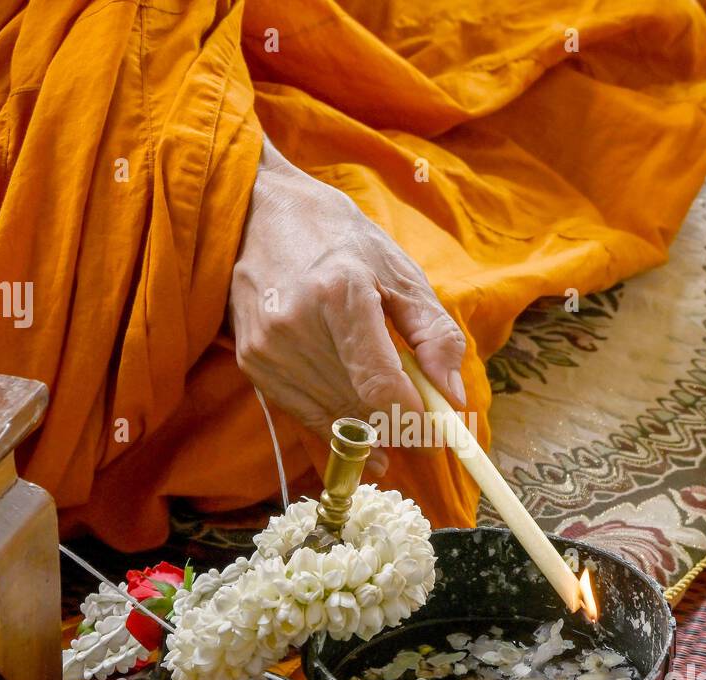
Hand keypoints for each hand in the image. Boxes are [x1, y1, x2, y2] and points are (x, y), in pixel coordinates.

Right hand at [228, 138, 466, 475]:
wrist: (261, 214)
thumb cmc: (341, 240)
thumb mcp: (400, 273)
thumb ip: (434, 334)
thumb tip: (453, 396)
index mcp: (340, 294)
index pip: (379, 382)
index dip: (413, 418)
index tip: (438, 437)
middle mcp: (297, 325)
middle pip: (358, 404)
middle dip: (399, 429)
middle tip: (427, 439)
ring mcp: (269, 347)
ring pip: (333, 416)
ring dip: (370, 432)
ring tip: (397, 430)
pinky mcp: (253, 362)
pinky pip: (304, 413)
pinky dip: (337, 426)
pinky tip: (363, 433)